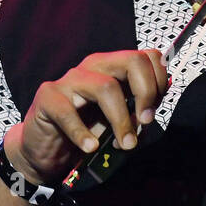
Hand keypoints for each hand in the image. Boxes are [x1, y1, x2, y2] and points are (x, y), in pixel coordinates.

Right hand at [2, 50, 166, 184]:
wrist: (46, 148)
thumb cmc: (87, 131)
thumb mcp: (119, 122)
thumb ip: (137, 113)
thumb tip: (151, 112)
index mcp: (114, 68)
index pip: (147, 56)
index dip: (159, 81)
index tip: (155, 111)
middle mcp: (94, 67)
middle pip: (131, 61)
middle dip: (146, 93)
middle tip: (146, 123)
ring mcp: (70, 79)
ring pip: (106, 87)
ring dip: (121, 120)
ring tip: (124, 145)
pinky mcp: (48, 97)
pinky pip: (69, 112)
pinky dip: (83, 133)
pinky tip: (90, 147)